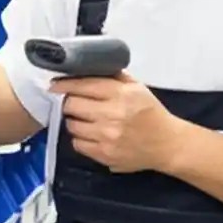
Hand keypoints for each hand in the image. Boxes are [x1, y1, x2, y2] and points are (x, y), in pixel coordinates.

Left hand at [51, 73, 185, 173]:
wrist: (166, 144)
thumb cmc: (151, 113)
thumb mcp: (138, 88)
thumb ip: (114, 77)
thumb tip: (89, 68)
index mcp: (121, 95)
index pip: (83, 85)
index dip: (64, 84)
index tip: (55, 84)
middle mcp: (112, 115)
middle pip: (72, 105)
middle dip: (70, 102)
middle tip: (75, 103)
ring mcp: (107, 137)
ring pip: (72, 125)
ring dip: (75, 121)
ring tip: (86, 119)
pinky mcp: (104, 155)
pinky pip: (77, 144)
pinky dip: (80, 138)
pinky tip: (91, 134)